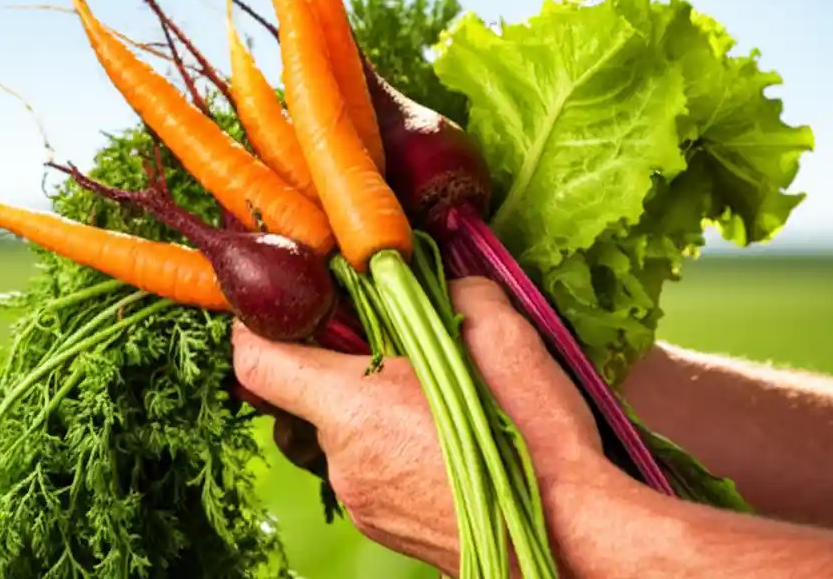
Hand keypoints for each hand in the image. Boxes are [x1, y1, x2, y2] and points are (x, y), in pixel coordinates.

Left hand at [232, 277, 605, 572]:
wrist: (579, 545)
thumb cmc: (539, 444)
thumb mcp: (503, 338)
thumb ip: (456, 295)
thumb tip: (441, 288)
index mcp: (353, 406)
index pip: (256, 361)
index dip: (254, 324)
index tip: (278, 303)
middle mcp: (342, 459)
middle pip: (300, 397)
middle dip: (334, 363)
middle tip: (389, 343)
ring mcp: (361, 500)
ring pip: (338, 435)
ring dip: (370, 408)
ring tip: (433, 396)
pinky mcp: (383, 526)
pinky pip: (367, 469)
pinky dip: (391, 446)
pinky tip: (445, 439)